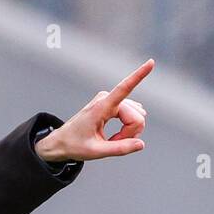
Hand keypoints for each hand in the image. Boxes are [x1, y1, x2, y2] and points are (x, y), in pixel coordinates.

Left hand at [35, 58, 152, 162]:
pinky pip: (132, 115)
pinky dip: (127, 129)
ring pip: (136, 116)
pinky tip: (117, 135)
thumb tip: (141, 144)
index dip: (139, 75)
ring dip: (128, 131)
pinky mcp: (113, 104)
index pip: (124, 88)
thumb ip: (119, 149)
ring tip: (112, 140)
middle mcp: (107, 99)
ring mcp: (110, 100)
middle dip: (130, 132)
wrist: (62, 142)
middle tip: (114, 142)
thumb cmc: (75, 145)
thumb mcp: (96, 152)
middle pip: (137, 116)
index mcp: (101, 107)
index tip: (151, 62)